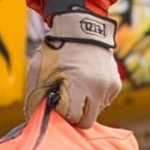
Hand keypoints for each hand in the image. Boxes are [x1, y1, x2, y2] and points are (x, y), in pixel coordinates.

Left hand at [24, 7, 120, 127]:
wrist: (81, 28)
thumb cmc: (56, 50)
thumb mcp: (38, 69)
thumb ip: (35, 96)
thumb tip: (32, 119)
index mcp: (80, 84)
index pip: (73, 117)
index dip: (61, 113)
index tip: (55, 103)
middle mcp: (99, 88)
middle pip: (87, 121)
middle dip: (74, 115)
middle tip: (64, 103)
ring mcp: (110, 87)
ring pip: (96, 112)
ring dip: (84, 106)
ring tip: (74, 87)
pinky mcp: (116, 85)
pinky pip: (103, 102)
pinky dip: (93, 97)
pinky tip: (85, 82)